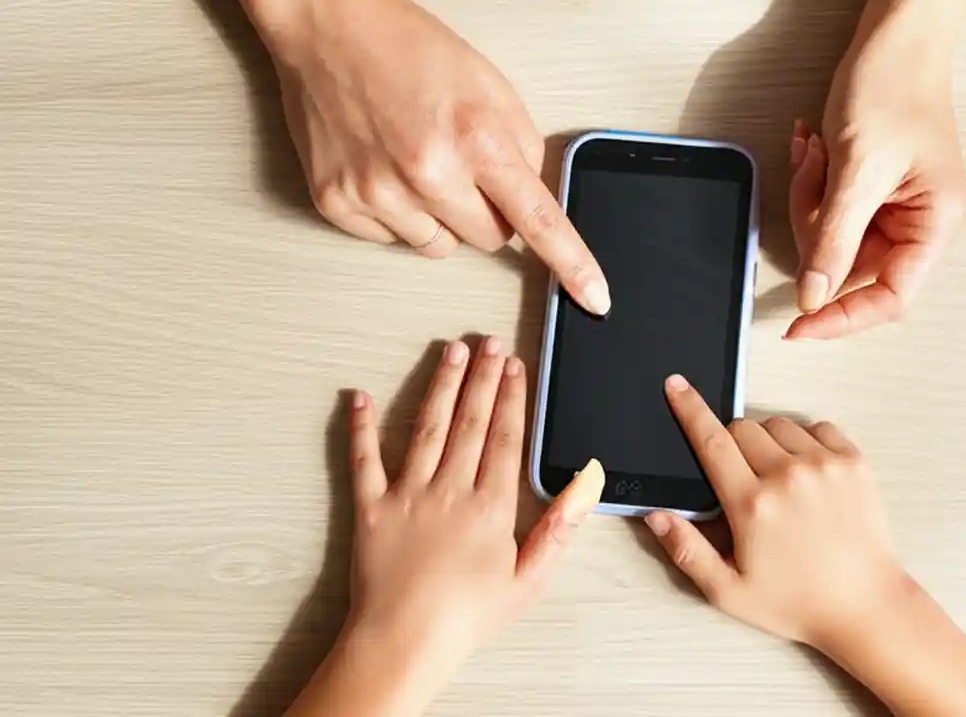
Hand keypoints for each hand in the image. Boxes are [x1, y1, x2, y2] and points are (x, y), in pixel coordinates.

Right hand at [244, 0, 610, 314]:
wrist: (329, 27)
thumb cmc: (407, 48)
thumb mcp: (490, 86)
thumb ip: (522, 147)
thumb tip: (533, 200)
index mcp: (476, 138)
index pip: (538, 220)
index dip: (572, 264)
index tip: (594, 297)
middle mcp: (428, 172)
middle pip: (489, 240)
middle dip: (487, 213)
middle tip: (463, 168)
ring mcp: (379, 192)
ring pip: (440, 247)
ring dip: (440, 217)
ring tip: (417, 163)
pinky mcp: (339, 203)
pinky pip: (391, 240)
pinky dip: (396, 214)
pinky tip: (384, 168)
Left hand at [288, 338, 604, 715]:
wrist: (406, 641)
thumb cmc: (468, 617)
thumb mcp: (530, 579)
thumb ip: (559, 528)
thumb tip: (585, 484)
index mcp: (491, 506)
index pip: (505, 438)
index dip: (511, 397)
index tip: (515, 367)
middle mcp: (450, 490)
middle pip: (469, 422)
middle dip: (481, 378)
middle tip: (487, 342)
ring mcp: (408, 494)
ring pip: (426, 428)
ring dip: (439, 386)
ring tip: (450, 351)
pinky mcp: (371, 508)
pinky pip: (364, 459)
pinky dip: (362, 427)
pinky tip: (362, 397)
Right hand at [645, 376, 965, 716]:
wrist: (865, 606)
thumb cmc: (797, 602)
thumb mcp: (729, 591)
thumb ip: (687, 551)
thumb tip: (656, 515)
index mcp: (751, 505)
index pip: (710, 440)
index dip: (689, 409)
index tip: (677, 385)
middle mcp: (787, 476)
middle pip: (742, 427)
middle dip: (732, 444)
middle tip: (743, 480)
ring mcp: (824, 465)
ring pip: (778, 424)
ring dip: (769, 442)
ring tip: (778, 480)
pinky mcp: (854, 462)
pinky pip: (818, 427)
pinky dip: (806, 441)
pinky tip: (807, 473)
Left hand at [787, 0, 965, 338]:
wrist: (894, 35)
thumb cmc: (895, 85)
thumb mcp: (857, 168)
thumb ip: (834, 239)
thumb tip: (814, 297)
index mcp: (936, 223)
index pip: (890, 297)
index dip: (842, 318)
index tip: (798, 329)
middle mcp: (921, 222)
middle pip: (852, 268)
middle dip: (816, 229)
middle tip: (810, 182)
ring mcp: (895, 209)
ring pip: (832, 240)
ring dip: (811, 199)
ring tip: (816, 152)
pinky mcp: (871, 192)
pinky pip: (829, 212)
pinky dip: (813, 185)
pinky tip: (815, 148)